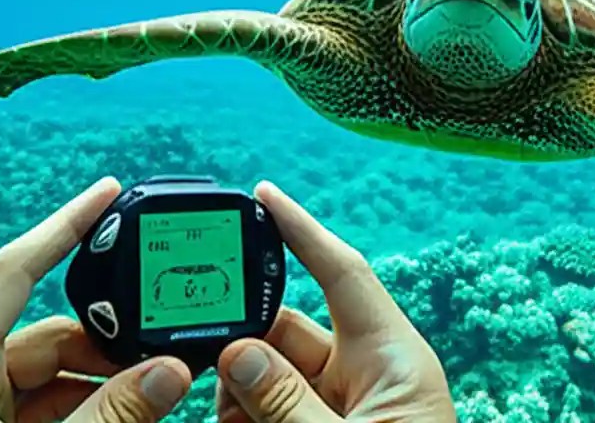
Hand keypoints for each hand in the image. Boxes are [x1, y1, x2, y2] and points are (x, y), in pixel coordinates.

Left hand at [0, 177, 192, 422]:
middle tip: (172, 345)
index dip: (65, 225)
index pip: (14, 271)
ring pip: (47, 384)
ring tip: (164, 396)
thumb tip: (174, 372)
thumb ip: (112, 416)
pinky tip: (132, 421)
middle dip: (111, 343)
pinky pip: (39, 418)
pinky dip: (85, 417)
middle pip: (43, 338)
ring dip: (106, 389)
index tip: (109, 191)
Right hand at [214, 181, 455, 422]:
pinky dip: (246, 411)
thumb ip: (287, 401)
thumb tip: (238, 353)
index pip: (344, 272)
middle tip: (202, 358)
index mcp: (393, 358)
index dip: (304, 230)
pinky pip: (276, 404)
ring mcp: (348, 400)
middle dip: (243, 340)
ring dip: (238, 386)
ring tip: (220, 415)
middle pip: (290, 327)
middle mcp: (368, 371)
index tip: (265, 194)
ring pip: (273, 371)